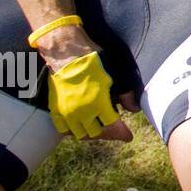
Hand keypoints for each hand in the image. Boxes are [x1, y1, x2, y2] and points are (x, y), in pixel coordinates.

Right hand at [34, 22, 135, 139]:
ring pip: (81, 135)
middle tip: (116, 131)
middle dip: (110, 134)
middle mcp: (81, 112)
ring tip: (101, 129)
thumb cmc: (96, 62)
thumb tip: (134, 109)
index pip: (114, 128)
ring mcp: (67, 113)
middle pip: (98, 134)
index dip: (122, 134)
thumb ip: (127, 94)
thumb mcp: (118, 75)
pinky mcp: (56, 110)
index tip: (128, 137)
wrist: (68, 54)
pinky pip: (64, 130)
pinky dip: (74, 132)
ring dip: (93, 134)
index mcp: (98, 104)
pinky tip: (82, 128)